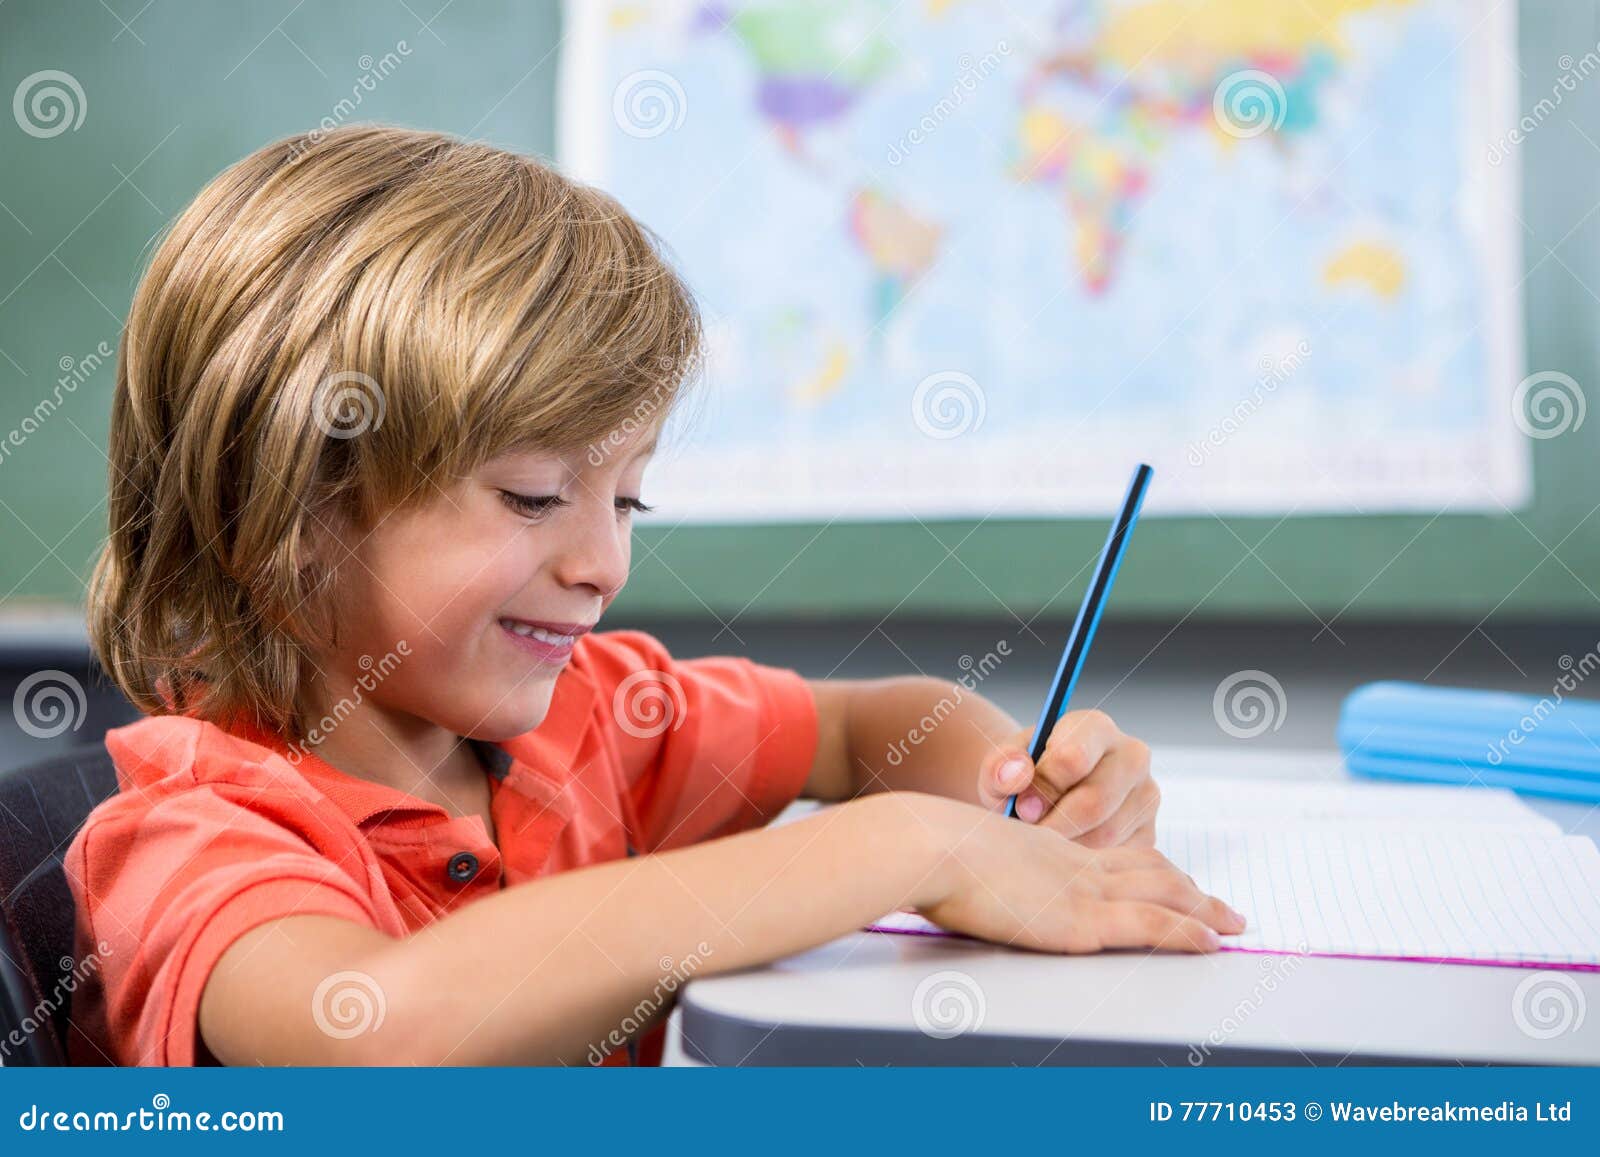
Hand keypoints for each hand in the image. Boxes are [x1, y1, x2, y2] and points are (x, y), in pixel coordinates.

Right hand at [911, 795, 1244, 952]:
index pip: (1116, 859)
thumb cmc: (929, 854)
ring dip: (1204, 911)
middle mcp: (1076, 866)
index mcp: (1049, 853)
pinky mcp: (1083, 918)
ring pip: (1164, 894)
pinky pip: (1153, 925)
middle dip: (1190, 890)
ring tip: (1232, 925)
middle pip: (1151, 872)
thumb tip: (949, 884)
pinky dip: (1188, 933)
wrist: (930, 846)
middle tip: (1221, 908)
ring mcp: (1083, 890)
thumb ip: (974, 872)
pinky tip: (1211, 941)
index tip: (1176, 881)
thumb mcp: (959, 860)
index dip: (1152, 870)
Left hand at [977, 710, 1158, 846]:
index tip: (1021, 806)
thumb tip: (1017, 776)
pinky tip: (1065, 851)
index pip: (1074, 757)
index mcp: (1096, 727)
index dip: (1043, 787)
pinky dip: (1086, 861)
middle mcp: (1132, 756)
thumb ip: (1001, 766)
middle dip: (1054, 823)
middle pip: (1094, 802)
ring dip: (1067, 845)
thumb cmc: (1024, 777)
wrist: (1044, 795)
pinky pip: (1118, 857)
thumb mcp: (1002, 766)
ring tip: (1044, 839)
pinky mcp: (1150, 832)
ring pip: (1106, 834)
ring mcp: (1146, 795)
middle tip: (1030, 832)